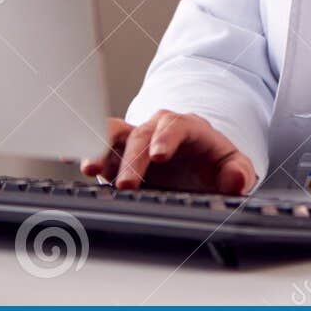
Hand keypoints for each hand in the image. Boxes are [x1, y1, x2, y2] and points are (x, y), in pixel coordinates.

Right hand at [79, 111, 256, 193]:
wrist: (199, 170)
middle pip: (142, 134)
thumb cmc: (215, 166)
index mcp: (187, 128)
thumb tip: (236, 179)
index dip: (166, 138)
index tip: (159, 156)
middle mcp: (157, 129)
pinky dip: (86, 151)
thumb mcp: (233, 167)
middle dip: (133, 159)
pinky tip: (72, 158)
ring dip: (102, 149)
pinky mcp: (119, 156)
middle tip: (128, 185)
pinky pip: (99, 148)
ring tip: (91, 169)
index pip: (176, 126)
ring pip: (115, 135)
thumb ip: (238, 172)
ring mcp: (136, 141)